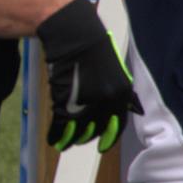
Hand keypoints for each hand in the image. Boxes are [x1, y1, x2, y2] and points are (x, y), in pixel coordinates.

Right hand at [37, 0, 141, 150]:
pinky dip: (57, 133)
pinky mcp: (65, 98)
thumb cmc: (94, 50)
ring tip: (64, 143)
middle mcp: (106, 99)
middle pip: (95, 128)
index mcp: (120, 93)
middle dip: (86, 137)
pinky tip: (54, 138)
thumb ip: (119, 92)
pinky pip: (61, 123)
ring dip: (70, 138)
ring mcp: (84, 99)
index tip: (102, 147)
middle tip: (78, 141)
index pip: (117, 124)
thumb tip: (128, 109)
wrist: (75, 35)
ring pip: (77, 128)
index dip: (108, 137)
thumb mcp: (115, 72)